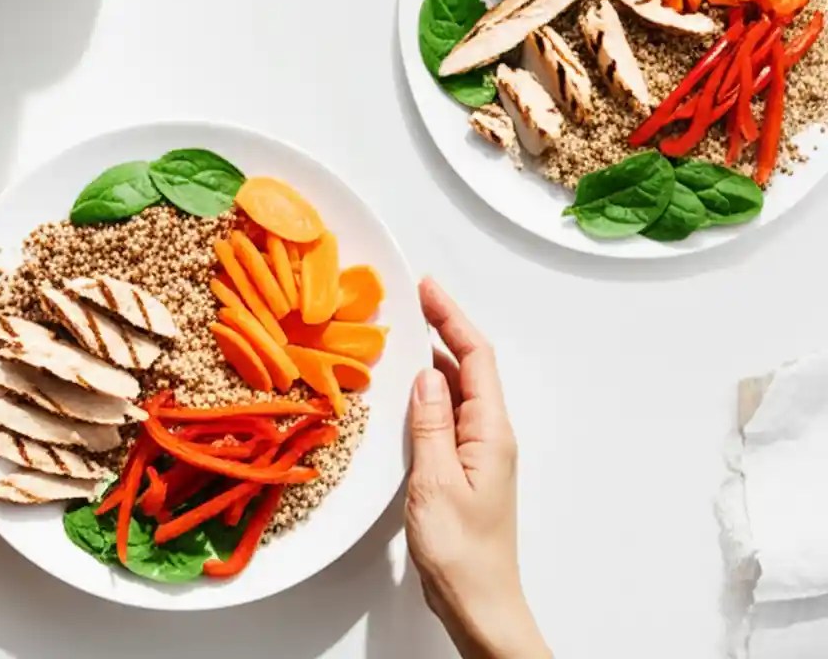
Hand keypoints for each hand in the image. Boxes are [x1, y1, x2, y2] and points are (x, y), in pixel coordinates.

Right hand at [405, 278, 548, 658]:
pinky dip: (426, 394)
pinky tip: (405, 392)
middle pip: (469, 366)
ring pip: (456, 390)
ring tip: (401, 334)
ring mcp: (477, 452)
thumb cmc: (462, 552)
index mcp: (491, 432)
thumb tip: (425, 375)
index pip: (477, 357)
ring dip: (432, 359)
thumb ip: (430, 425)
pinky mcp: (462, 469)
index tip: (426, 288)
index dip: (452, 316)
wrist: (478, 602)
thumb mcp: (436, 483)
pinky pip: (445, 416)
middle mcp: (489, 436)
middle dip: (441, 327)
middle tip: (407, 301)